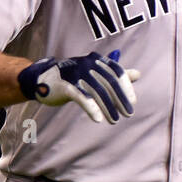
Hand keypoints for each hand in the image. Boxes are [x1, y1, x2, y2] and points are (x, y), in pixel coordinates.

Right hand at [18, 50, 139, 123]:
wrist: (43, 79)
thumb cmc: (74, 76)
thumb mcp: (95, 73)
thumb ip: (116, 74)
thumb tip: (138, 74)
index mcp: (97, 60)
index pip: (116, 72)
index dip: (126, 88)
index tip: (133, 102)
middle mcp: (88, 64)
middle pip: (109, 83)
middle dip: (120, 100)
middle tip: (128, 114)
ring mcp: (76, 74)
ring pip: (97, 92)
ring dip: (108, 108)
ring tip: (114, 120)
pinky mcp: (66, 86)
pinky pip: (82, 98)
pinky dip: (91, 108)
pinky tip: (98, 119)